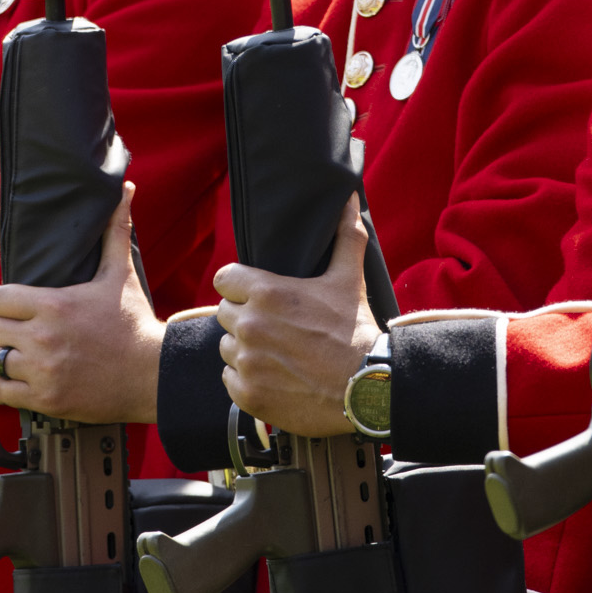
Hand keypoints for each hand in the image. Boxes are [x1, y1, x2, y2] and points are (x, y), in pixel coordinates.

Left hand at [0, 186, 162, 423]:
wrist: (152, 375)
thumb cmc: (134, 324)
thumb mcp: (120, 275)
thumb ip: (115, 231)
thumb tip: (126, 190)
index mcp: (53, 304)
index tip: (11, 307)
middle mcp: (42, 337)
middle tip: (12, 331)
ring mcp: (42, 370)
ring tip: (14, 355)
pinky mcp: (45, 399)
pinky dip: (1, 386)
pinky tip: (16, 378)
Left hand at [215, 200, 378, 439]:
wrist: (367, 388)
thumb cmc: (356, 332)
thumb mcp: (349, 279)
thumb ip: (345, 235)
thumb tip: (350, 199)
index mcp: (266, 293)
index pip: (224, 279)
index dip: (239, 286)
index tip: (256, 295)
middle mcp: (250, 326)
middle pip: (225, 313)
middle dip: (245, 317)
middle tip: (275, 326)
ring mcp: (247, 362)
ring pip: (227, 346)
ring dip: (245, 348)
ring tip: (276, 352)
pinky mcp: (247, 393)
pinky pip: (230, 378)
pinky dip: (247, 379)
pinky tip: (273, 376)